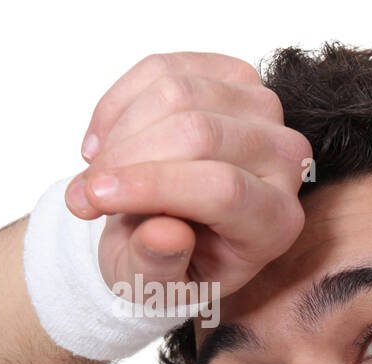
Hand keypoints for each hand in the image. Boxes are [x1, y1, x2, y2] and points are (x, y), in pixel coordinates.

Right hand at [64, 52, 312, 304]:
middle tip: (84, 193)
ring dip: (118, 132)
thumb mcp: (156, 288)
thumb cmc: (169, 263)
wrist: (172, 229)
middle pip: (199, 134)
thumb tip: (163, 236)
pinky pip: (165, 68)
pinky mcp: (236, 75)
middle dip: (125, 159)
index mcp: (277, 222)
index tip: (92, 198)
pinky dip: (119, 102)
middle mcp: (287, 162)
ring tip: (96, 172)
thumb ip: (158, 269)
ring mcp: (266, 112)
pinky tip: (106, 142)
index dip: (151, 187)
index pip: (222, 190)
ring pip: (177, 92)